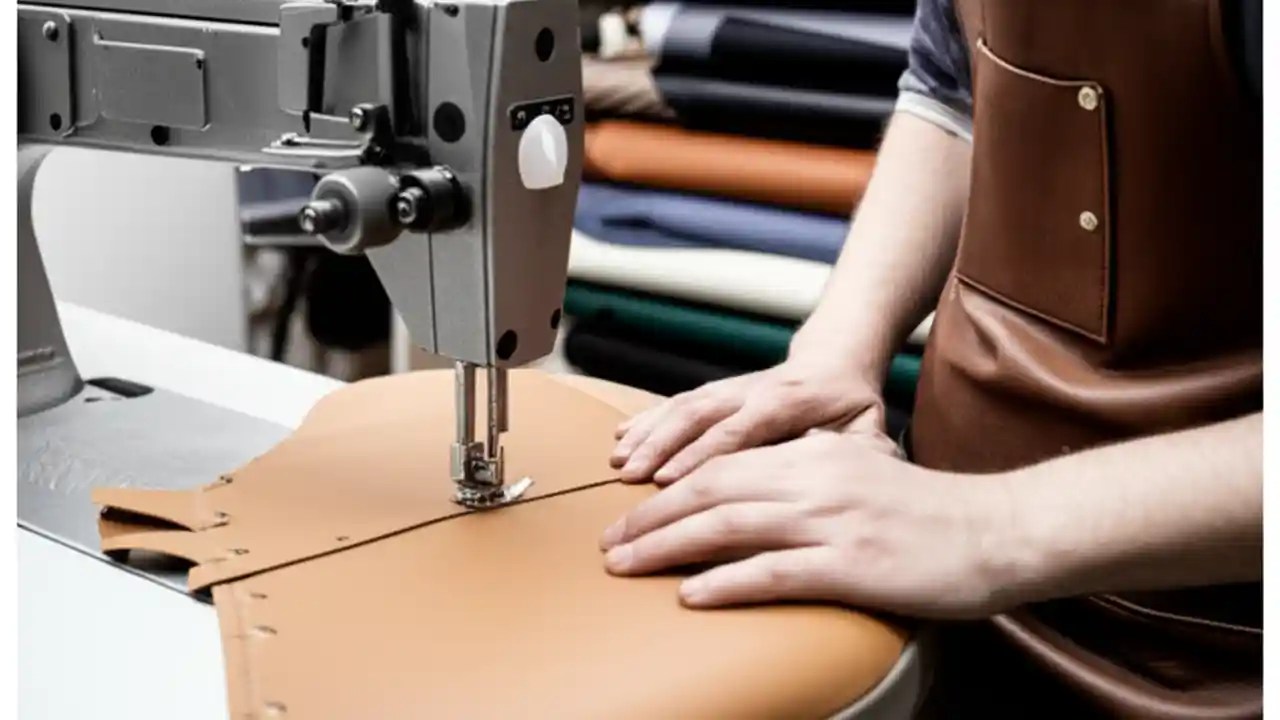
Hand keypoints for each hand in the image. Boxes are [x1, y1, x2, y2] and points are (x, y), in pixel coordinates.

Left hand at [599, 433, 1025, 618]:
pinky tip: (692, 596)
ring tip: (628, 567)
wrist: (994, 531)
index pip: (722, 465)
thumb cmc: (925, 511)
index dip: (668, 490)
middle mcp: (815, 478)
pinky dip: (727, 583)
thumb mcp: (860, 470)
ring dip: (669, 547)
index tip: (630, 512)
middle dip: (651, 518)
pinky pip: (774, 572)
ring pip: (730, 526)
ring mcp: (833, 521)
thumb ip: (808, 468)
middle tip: (609, 545)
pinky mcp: (852, 564)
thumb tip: (755, 485)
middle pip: (711, 491)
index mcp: (813, 454)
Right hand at [610, 358, 890, 485]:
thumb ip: (863, 452)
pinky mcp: (717, 390)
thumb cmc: (852, 405)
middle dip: (661, 445)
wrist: (835, 359)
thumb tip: (858, 475)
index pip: (741, 428)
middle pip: (700, 414)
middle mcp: (754, 390)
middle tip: (629, 477)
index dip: (704, 452)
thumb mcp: (869, 427)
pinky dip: (648, 419)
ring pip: (684, 406)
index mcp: (792, 401)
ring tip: (618, 461)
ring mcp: (732, 388)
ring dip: (648, 433)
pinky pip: (677, 402)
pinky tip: (620, 437)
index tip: (670, 479)